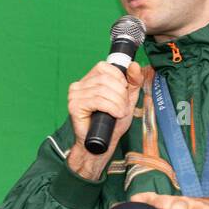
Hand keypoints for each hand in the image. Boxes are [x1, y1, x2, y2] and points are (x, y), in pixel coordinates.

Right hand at [67, 60, 144, 179]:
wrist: (103, 143)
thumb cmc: (112, 122)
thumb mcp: (127, 98)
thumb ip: (133, 81)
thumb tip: (134, 65)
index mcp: (89, 80)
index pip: (104, 67)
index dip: (119, 78)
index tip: (124, 92)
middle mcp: (79, 85)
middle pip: (105, 79)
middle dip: (121, 94)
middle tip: (124, 107)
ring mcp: (75, 95)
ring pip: (103, 90)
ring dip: (118, 103)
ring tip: (120, 113)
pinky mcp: (74, 106)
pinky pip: (98, 101)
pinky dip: (112, 107)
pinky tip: (115, 115)